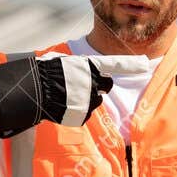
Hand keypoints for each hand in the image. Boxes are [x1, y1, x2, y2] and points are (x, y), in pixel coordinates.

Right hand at [0, 54, 152, 138]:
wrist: (31, 89)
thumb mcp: (61, 61)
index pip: (115, 63)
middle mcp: (92, 81)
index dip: (131, 64)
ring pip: (95, 102)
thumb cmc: (41, 72)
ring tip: (65, 96)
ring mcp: (88, 99)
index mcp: (87, 65)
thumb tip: (81, 70)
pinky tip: (62, 107)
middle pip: (106, 86)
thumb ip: (77, 67)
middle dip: (99, 87)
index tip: (146, 63)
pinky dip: (76, 112)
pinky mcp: (82, 114)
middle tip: (82, 87)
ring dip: (85, 101)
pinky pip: (85, 115)